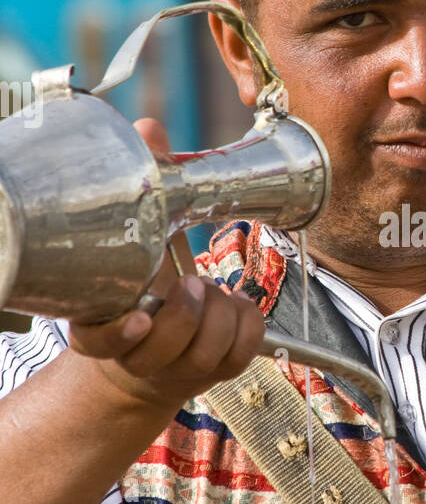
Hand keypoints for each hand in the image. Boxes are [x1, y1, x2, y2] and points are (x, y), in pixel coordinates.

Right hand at [66, 119, 264, 411]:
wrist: (151, 354)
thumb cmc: (141, 286)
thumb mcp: (135, 239)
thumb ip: (142, 188)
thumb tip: (148, 128)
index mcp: (103, 329)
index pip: (100, 343)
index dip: (120, 333)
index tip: (140, 315)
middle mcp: (137, 357)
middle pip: (168, 346)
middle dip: (190, 310)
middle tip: (192, 281)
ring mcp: (176, 371)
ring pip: (208, 354)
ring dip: (220, 314)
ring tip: (212, 291)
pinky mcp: (215, 375)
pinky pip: (242, 354)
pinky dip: (248, 323)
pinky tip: (236, 305)